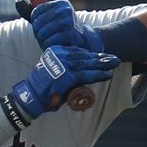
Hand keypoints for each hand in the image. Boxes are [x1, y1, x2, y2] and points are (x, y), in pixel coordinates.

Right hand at [7, 44, 121, 120]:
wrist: (31, 96)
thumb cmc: (44, 87)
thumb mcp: (55, 71)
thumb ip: (69, 68)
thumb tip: (84, 70)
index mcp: (57, 50)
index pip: (78, 50)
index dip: (93, 54)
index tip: (104, 56)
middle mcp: (60, 55)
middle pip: (85, 55)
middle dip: (101, 58)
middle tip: (114, 58)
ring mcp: (63, 64)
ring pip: (87, 63)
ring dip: (102, 65)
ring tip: (114, 64)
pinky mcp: (67, 75)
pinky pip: (86, 74)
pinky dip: (98, 75)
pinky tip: (107, 75)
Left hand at [26, 0, 103, 53]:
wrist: (87, 42)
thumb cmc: (64, 31)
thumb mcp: (48, 20)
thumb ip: (32, 12)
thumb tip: (17, 2)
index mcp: (60, 4)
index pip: (35, 13)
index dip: (37, 24)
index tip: (45, 28)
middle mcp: (64, 10)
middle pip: (38, 24)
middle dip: (40, 34)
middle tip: (49, 38)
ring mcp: (68, 21)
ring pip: (42, 33)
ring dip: (45, 42)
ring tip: (54, 42)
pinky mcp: (71, 34)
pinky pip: (49, 42)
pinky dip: (50, 47)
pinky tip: (58, 46)